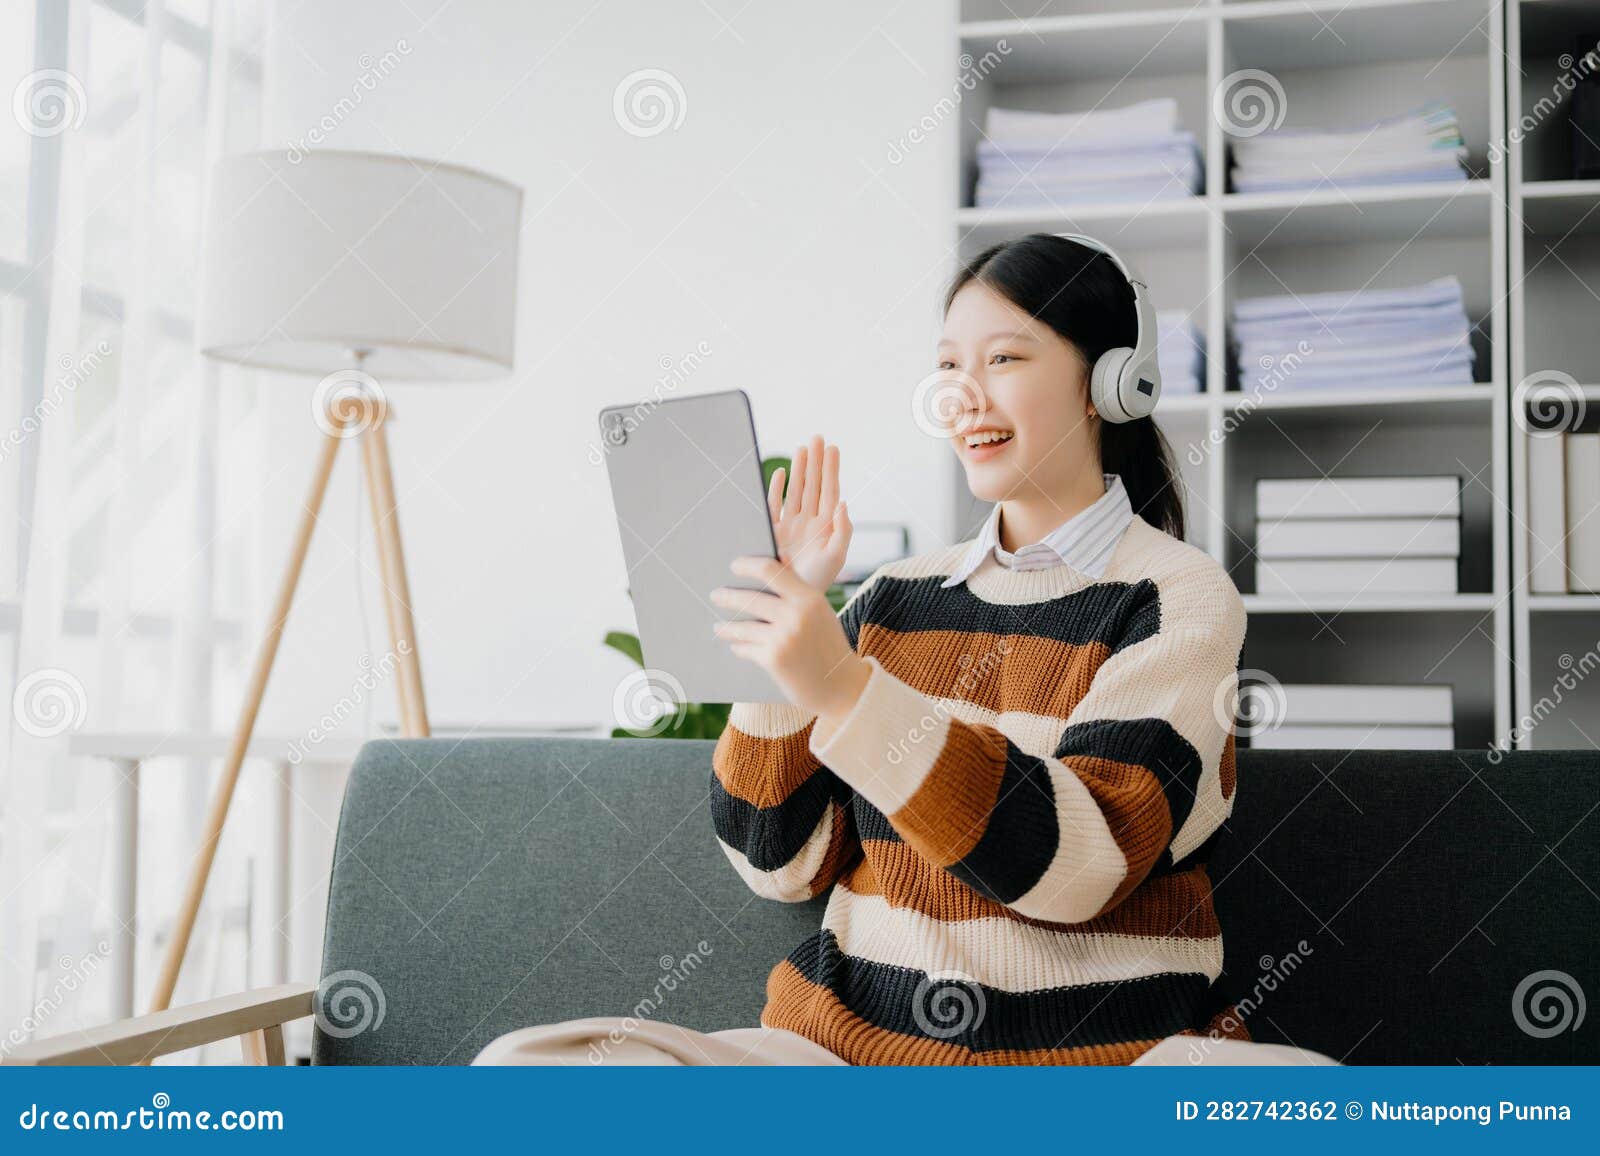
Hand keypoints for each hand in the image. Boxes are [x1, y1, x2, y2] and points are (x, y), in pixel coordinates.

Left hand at [710, 555, 870, 719]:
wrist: (843, 686)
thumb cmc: (828, 646)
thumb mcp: (820, 612)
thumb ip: (798, 591)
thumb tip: (777, 563)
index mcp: (809, 598)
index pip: (771, 570)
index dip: (748, 565)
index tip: (735, 565)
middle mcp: (796, 614)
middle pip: (750, 598)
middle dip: (728, 597)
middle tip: (716, 595)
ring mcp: (784, 637)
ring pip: (743, 627)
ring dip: (727, 627)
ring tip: (719, 627)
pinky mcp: (774, 659)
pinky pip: (746, 648)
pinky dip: (739, 647)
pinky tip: (736, 646)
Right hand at [767, 435, 851, 593]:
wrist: (789, 598)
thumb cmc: (817, 582)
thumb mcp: (837, 557)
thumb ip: (843, 530)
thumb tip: (843, 502)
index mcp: (826, 526)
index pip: (829, 491)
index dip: (831, 469)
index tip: (832, 448)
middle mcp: (808, 522)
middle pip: (813, 485)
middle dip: (815, 462)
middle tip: (817, 438)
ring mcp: (790, 525)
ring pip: (795, 490)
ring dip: (799, 469)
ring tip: (802, 447)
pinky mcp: (772, 530)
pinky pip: (774, 503)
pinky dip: (778, 487)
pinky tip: (783, 472)